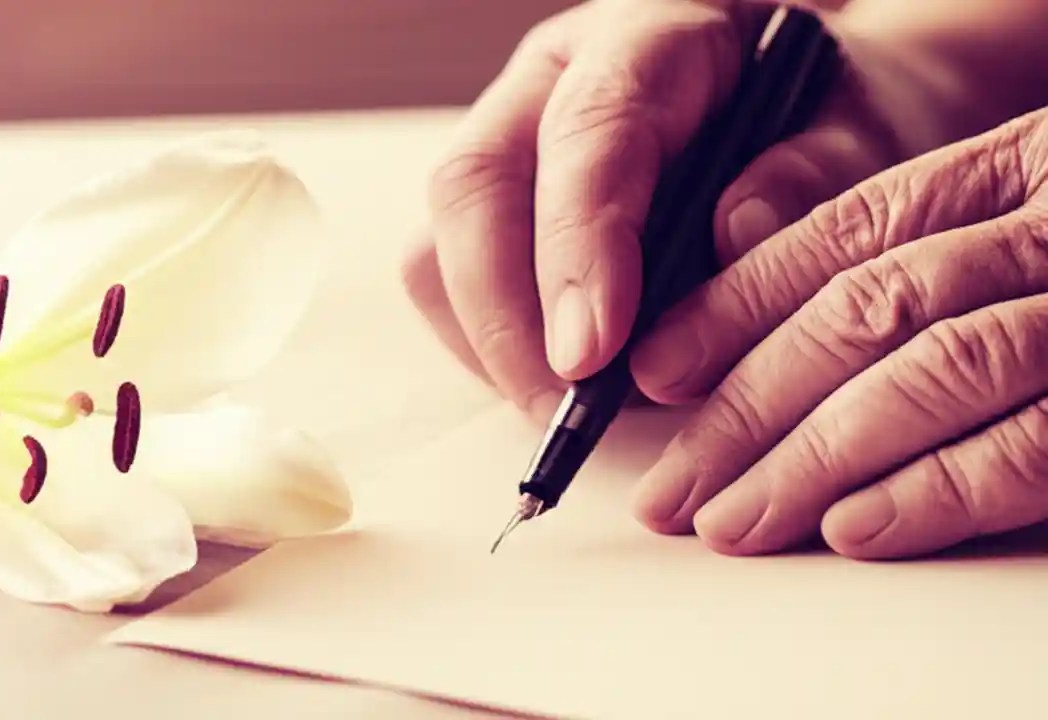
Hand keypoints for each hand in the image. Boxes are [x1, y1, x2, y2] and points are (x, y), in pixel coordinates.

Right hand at [401, 0, 904, 422]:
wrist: (806, 106)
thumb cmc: (828, 123)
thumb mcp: (863, 134)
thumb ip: (815, 173)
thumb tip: (732, 234)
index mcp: (653, 31)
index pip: (589, 133)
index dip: (579, 249)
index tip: (592, 357)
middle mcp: (556, 75)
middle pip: (475, 183)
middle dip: (507, 314)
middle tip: (565, 410)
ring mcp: (509, 135)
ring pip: (440, 235)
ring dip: (487, 338)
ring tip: (563, 407)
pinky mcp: (492, 198)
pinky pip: (441, 275)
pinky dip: (482, 341)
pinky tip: (549, 376)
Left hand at [630, 107, 1047, 558]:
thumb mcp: (1032, 232)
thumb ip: (930, 264)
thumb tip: (756, 342)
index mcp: (1025, 166)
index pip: (849, 232)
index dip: (739, 304)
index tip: (657, 370)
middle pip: (870, 308)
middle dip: (751, 405)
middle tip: (674, 486)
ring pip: (935, 370)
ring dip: (815, 459)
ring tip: (734, 523)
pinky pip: (1035, 441)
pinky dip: (938, 488)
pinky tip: (855, 531)